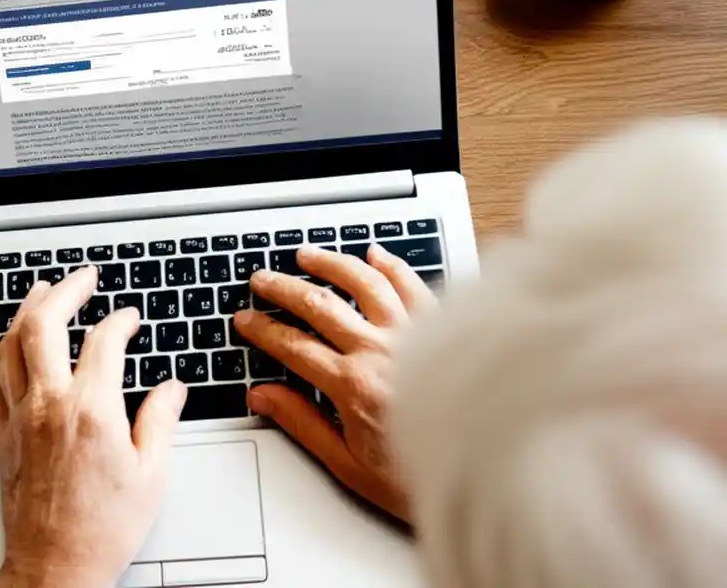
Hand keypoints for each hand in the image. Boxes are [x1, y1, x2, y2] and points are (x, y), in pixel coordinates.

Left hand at [0, 266, 188, 587]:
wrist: (56, 566)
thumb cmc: (102, 530)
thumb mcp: (151, 474)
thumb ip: (161, 421)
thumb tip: (172, 389)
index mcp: (91, 411)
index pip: (103, 341)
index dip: (120, 321)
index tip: (130, 318)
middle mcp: (49, 406)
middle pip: (44, 324)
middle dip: (65, 290)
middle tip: (82, 277)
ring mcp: (21, 418)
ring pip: (11, 344)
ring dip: (27, 310)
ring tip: (42, 292)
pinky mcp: (4, 434)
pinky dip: (5, 350)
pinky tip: (14, 343)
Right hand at [233, 244, 435, 521]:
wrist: (486, 473)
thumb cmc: (417, 477)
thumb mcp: (347, 464)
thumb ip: (301, 423)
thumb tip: (264, 396)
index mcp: (353, 385)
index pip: (292, 346)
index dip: (263, 330)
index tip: (246, 320)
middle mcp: (381, 352)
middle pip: (320, 305)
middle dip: (283, 288)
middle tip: (263, 280)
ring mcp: (413, 335)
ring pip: (365, 283)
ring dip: (331, 264)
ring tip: (308, 256)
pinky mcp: (442, 330)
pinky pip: (413, 285)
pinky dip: (392, 266)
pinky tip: (375, 255)